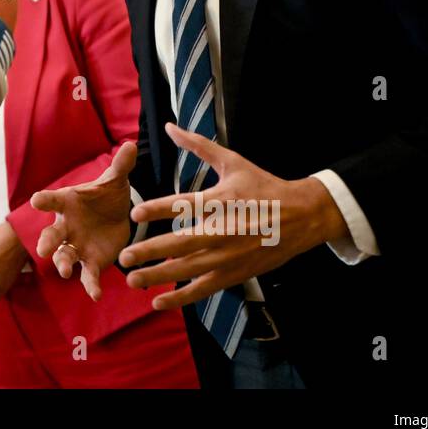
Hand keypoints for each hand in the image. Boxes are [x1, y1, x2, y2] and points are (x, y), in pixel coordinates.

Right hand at [31, 141, 137, 300]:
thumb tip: (132, 145)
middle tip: (42, 249)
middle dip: (46, 242)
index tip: (36, 200)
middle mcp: (66, 226)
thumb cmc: (106, 195)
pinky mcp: (90, 261)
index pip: (52, 199)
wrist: (115, 216)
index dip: (44, 200)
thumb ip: (121, 165)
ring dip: (63, 264)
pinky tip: (96, 295)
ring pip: (64, 257)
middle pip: (51, 234)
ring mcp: (75, 246)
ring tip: (65, 271)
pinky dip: (90, 285)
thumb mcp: (115, 180)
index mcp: (68, 202)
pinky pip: (87, 275)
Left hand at [119, 123, 348, 309]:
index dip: (159, 209)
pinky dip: (181, 297)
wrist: (303, 216)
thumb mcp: (233, 162)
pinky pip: (204, 288)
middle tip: (124, 256)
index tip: (136, 214)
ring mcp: (230, 256)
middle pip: (182, 243)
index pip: (185, 205)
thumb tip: (170, 127)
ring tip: (132, 280)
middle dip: (150, 251)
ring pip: (189, 270)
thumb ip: (198, 146)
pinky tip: (158, 301)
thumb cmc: (263, 186)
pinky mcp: (235, 274)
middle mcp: (224, 230)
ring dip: (159, 276)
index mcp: (222, 200)